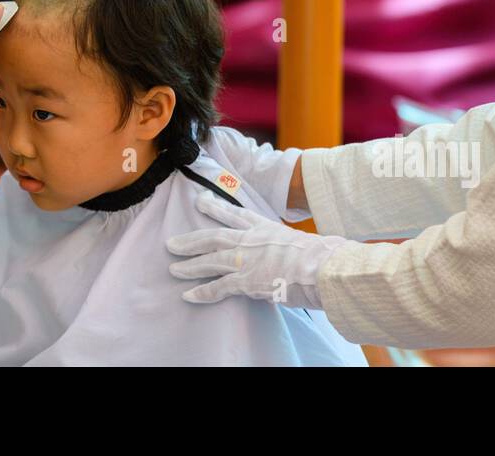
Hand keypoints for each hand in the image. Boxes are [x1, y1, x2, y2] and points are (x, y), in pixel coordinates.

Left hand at [167, 191, 348, 306]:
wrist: (322, 266)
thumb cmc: (322, 255)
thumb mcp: (304, 241)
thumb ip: (290, 246)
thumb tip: (294, 254)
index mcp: (266, 227)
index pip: (237, 214)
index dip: (217, 207)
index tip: (201, 200)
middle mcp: (252, 240)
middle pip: (214, 236)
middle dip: (192, 239)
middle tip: (172, 242)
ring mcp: (246, 259)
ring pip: (210, 260)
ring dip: (190, 265)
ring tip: (173, 268)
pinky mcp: (246, 280)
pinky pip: (219, 287)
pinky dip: (202, 291)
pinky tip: (188, 295)